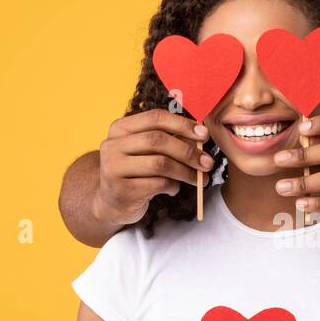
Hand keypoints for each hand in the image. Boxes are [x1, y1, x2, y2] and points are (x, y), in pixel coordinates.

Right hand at [94, 109, 214, 226]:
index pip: (155, 118)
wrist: (112, 202)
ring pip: (160, 164)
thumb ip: (169, 139)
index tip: (204, 134)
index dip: (182, 124)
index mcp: (120, 128)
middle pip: (158, 140)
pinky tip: (174, 189)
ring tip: (198, 179)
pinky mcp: (121, 190)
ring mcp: (113, 168)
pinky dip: (173, 186)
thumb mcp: (147, 151)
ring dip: (185, 172)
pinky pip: (157, 184)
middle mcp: (112, 145)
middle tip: (208, 162)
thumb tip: (201, 134)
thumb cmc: (136, 171)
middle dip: (188, 151)